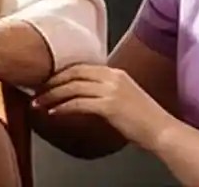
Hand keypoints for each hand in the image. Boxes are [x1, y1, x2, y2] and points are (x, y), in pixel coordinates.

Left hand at [33, 65, 175, 149]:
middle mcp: (112, 77)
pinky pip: (78, 103)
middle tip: (37, 91)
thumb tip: (83, 95)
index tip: (46, 82)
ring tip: (38, 103)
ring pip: (72, 87)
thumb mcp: (123, 97)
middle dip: (51, 82)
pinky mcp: (110, 105)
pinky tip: (53, 113)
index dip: (59, 73)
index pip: (80, 67)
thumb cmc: (143, 120)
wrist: (162, 131)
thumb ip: (105, 91)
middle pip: (72, 73)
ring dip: (52, 96)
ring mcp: (111, 90)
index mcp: (115, 73)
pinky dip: (62, 108)